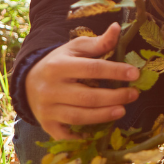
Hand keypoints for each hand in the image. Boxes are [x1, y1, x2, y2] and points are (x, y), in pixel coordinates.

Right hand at [25, 22, 140, 139]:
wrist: (28, 81)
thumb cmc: (59, 62)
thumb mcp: (75, 48)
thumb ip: (97, 42)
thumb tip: (116, 27)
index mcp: (59, 66)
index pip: (92, 69)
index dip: (115, 72)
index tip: (135, 74)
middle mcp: (50, 88)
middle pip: (87, 96)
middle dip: (114, 97)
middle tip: (134, 94)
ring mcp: (47, 109)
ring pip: (78, 116)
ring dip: (103, 115)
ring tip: (122, 110)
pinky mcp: (46, 124)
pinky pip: (64, 134)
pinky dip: (80, 135)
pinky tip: (96, 131)